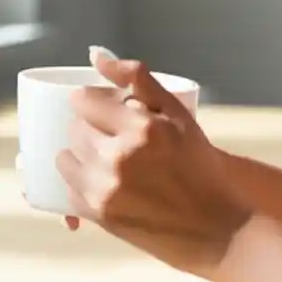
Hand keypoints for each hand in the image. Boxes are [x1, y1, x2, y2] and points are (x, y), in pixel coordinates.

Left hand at [57, 56, 251, 278]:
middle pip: (74, 130)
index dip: (90, 104)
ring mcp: (105, 189)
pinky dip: (81, 185)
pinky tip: (103, 184)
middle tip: (110, 138)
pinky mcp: (99, 216)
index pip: (83, 101)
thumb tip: (95, 54)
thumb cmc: (199, 165)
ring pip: (65, 159)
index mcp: (141, 128)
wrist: (216, 227)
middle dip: (89, 129)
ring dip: (80, 156)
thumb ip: (138, 79)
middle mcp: (119, 157)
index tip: (100, 110)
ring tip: (105, 161)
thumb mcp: (178, 114)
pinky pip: (68, 191)